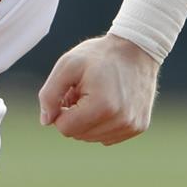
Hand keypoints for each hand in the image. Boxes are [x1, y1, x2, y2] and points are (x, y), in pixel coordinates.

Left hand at [37, 34, 159, 144]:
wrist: (137, 48)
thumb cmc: (99, 55)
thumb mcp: (67, 65)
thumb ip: (50, 94)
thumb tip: (46, 121)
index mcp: (102, 107)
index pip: (65, 128)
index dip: (61, 110)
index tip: (70, 91)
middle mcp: (121, 121)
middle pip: (78, 135)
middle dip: (75, 115)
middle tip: (83, 91)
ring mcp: (132, 125)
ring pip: (93, 138)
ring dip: (88, 120)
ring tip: (96, 95)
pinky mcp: (139, 126)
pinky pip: (108, 137)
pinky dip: (103, 123)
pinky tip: (109, 103)